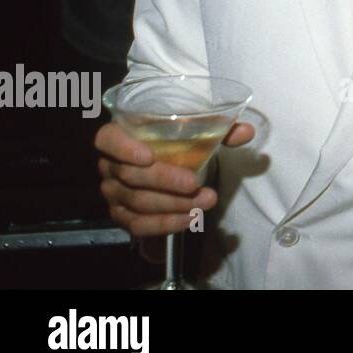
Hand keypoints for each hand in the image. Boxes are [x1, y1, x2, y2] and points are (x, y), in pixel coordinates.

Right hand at [96, 120, 254, 256]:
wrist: (166, 162)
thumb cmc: (174, 140)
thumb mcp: (195, 129)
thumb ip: (219, 128)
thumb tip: (245, 132)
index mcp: (119, 135)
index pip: (107, 139)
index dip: (124, 148)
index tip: (149, 156)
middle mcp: (110, 164)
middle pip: (129, 175)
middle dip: (165, 181)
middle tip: (195, 184)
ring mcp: (113, 192)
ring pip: (136, 202)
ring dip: (172, 205)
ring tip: (205, 202)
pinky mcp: (121, 215)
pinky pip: (138, 224)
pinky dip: (165, 224)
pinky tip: (189, 219)